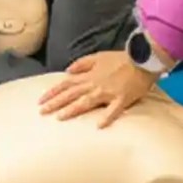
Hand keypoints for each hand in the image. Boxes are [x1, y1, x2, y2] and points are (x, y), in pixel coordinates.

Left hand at [36, 50, 160, 126]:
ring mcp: (108, 92)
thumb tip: (67, 71)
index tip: (40, 101)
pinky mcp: (122, 99)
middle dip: (55, 103)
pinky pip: (114, 110)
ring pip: (86, 102)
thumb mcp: (98, 56)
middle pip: (72, 94)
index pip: (66, 84)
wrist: (142, 59)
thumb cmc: (120, 59)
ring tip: (59, 118)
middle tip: (42, 112)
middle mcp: (95, 84)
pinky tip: (99, 126)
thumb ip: (82, 64)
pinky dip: (107, 117)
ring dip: (72, 109)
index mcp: (89, 75)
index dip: (52, 92)